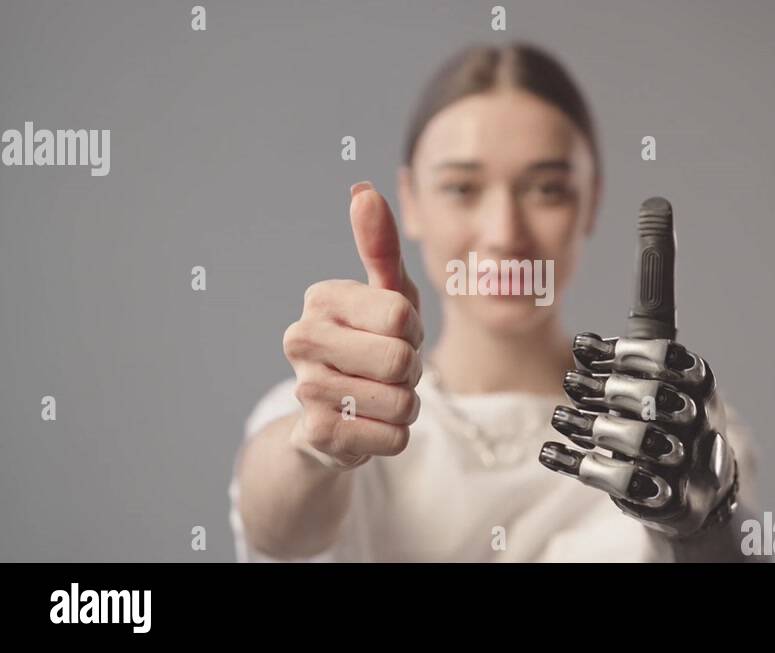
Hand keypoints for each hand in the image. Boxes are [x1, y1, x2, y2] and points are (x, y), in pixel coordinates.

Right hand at [281, 182, 423, 467]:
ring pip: (400, 402)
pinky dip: (393, 436)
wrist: (335, 415)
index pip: (401, 314)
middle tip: (389, 370)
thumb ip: (379, 245)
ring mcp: (304, 389)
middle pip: (400, 359)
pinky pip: (392, 438)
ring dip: (405, 405)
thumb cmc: (371, 342)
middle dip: (411, 371)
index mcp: (321, 298)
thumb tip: (363, 190)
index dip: (413, 330)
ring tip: (377, 396)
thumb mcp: (387, 293)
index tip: (395, 333)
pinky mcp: (316, 435)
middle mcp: (300, 339)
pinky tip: (366, 425)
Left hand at [538, 197, 737, 538]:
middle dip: (592, 392)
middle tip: (574, 392)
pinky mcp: (662, 495)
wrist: (693, 476)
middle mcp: (698, 414)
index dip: (612, 357)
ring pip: (620, 438)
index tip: (586, 354)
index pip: (653, 355)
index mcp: (698, 372)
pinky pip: (611, 477)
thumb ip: (657, 280)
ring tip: (568, 421)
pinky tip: (551, 452)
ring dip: (583, 428)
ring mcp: (683, 459)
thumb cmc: (664, 389)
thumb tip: (656, 204)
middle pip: (631, 397)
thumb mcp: (662, 335)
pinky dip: (573, 463)